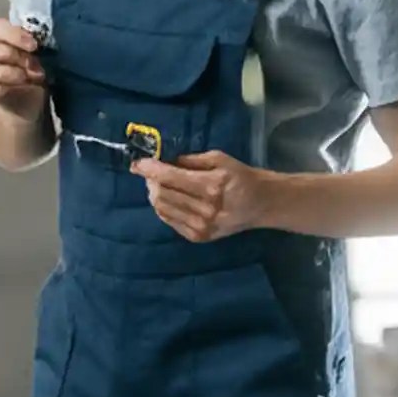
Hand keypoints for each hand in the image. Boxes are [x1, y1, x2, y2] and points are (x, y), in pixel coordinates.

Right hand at [0, 18, 47, 119]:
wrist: (20, 86)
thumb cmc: (27, 57)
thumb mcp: (32, 45)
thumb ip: (32, 39)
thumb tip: (45, 41)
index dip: (15, 35)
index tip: (34, 45)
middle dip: (21, 58)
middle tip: (37, 64)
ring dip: (20, 74)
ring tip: (37, 75)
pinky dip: (16, 87)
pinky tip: (28, 85)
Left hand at [131, 151, 270, 242]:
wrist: (261, 205)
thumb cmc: (241, 176)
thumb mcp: (219, 159)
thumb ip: (190, 160)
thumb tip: (164, 160)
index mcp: (211, 186)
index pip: (169, 177)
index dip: (149, 169)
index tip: (137, 163)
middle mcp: (204, 210)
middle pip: (162, 194)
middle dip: (151, 181)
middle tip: (150, 173)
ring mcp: (200, 227)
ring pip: (162, 209)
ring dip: (154, 194)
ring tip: (158, 184)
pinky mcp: (197, 237)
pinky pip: (169, 221)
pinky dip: (163, 208)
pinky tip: (169, 199)